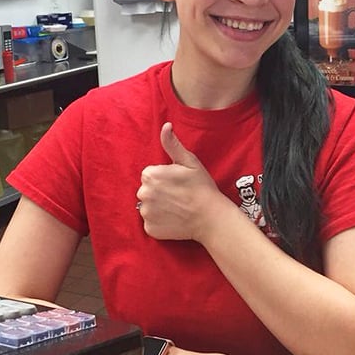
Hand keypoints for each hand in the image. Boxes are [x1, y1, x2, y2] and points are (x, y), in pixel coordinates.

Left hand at [136, 122, 223, 240]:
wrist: (211, 217)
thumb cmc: (201, 187)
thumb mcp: (189, 161)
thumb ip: (172, 144)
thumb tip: (165, 125)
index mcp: (150, 175)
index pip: (149, 174)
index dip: (164, 178)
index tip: (177, 183)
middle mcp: (143, 194)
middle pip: (146, 190)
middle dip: (159, 191)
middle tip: (178, 195)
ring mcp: (146, 213)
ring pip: (147, 206)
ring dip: (158, 207)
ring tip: (176, 208)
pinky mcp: (150, 229)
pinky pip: (150, 222)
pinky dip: (159, 222)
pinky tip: (174, 219)